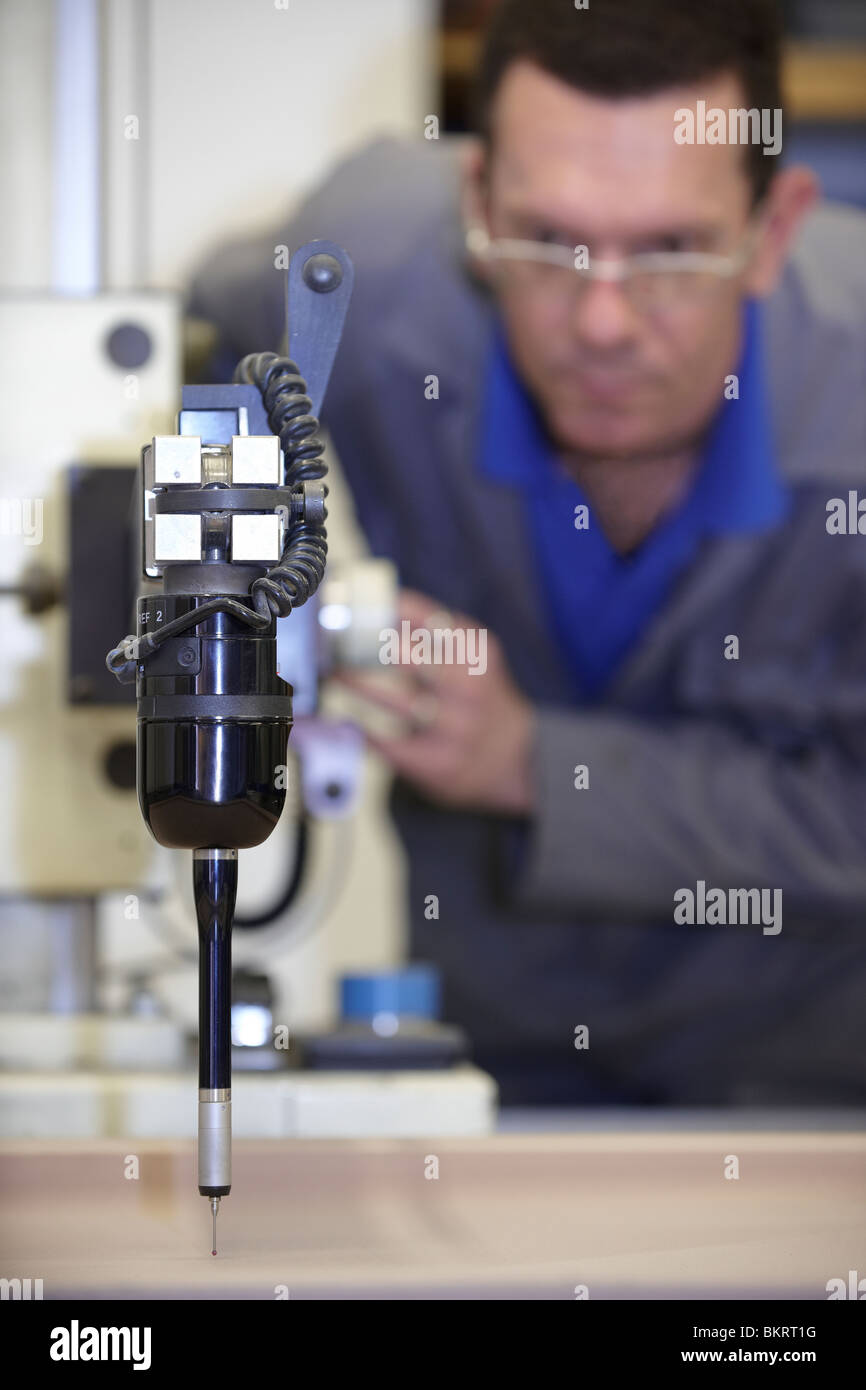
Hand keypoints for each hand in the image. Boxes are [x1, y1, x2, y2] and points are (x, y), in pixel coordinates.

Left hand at [331, 589, 535, 814]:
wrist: (519, 759)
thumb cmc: (481, 699)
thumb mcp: (474, 659)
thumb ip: (433, 635)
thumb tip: (378, 608)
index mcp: (477, 653)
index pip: (431, 620)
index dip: (390, 610)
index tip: (359, 604)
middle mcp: (471, 688)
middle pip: (413, 658)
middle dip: (370, 646)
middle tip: (337, 639)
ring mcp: (457, 728)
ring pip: (399, 701)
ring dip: (358, 685)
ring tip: (336, 673)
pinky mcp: (440, 763)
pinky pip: (392, 744)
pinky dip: (364, 731)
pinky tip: (346, 721)